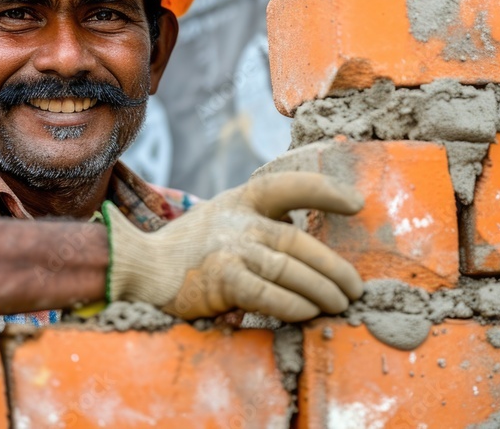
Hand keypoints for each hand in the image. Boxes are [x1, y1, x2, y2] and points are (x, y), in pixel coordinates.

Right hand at [104, 172, 363, 321]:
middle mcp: (238, 221)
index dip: (326, 191)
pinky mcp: (220, 280)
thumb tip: (309, 248)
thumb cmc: (190, 248)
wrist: (142, 267)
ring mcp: (229, 249)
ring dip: (321, 290)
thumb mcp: (224, 216)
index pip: (290, 186)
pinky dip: (292, 305)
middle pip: (299, 241)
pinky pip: (267, 294)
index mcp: (242, 199)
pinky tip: (307, 313)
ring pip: (289, 269)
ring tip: (339, 304)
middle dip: (334, 267)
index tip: (357, 204)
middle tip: (355, 288)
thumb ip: (260, 221)